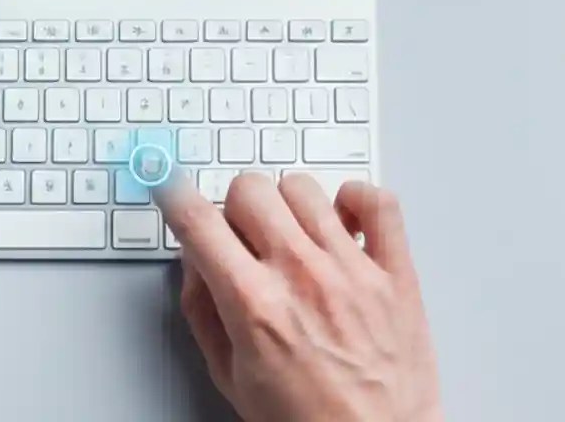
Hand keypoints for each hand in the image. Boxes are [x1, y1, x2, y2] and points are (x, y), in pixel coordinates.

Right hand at [157, 173, 441, 421]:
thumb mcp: (231, 376)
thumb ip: (204, 311)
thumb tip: (194, 260)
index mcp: (253, 305)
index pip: (197, 220)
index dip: (173, 195)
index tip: (169, 188)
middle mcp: (301, 276)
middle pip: (248, 189)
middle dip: (233, 207)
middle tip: (240, 235)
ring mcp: (352, 269)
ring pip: (303, 186)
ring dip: (286, 204)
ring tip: (290, 234)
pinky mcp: (395, 272)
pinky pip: (378, 202)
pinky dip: (356, 199)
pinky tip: (341, 221)